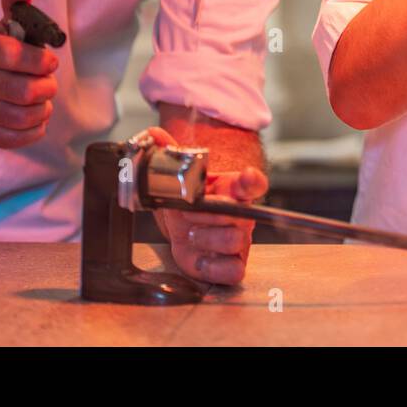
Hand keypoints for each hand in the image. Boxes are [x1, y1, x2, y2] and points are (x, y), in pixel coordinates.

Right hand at [0, 0, 57, 147]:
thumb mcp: (3, 23)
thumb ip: (15, 0)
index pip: (15, 57)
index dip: (41, 62)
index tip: (50, 62)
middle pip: (24, 93)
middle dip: (47, 89)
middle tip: (48, 84)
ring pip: (22, 117)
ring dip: (42, 110)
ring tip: (42, 101)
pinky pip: (14, 139)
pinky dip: (33, 131)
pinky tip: (34, 119)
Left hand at [147, 126, 268, 284]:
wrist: (185, 224)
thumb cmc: (189, 198)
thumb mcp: (180, 175)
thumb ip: (169, 153)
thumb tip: (154, 136)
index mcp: (232, 188)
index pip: (253, 182)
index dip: (252, 180)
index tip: (246, 177)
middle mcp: (241, 214)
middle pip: (239, 214)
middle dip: (208, 214)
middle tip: (188, 213)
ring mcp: (239, 240)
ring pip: (234, 240)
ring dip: (207, 238)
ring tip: (190, 233)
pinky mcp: (230, 264)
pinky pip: (233, 270)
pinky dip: (214, 266)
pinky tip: (199, 257)